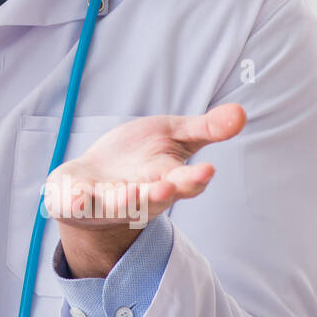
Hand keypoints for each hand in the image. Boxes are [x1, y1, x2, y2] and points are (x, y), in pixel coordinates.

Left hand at [43, 103, 246, 276]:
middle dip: (159, 195)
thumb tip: (241, 112)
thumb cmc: (138, 157)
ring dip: (124, 201)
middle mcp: (138, 196)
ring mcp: (106, 201)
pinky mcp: (77, 199)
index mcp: (165, 179)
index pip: (184, 182)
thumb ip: (206, 128)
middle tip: (167, 188)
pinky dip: (76, 203)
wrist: (92, 180)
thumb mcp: (173, 135)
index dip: (194, 178)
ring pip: (117, 204)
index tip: (207, 170)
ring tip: (131, 194)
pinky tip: (76, 201)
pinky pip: (76, 204)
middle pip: (153, 199)